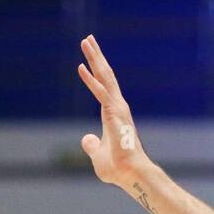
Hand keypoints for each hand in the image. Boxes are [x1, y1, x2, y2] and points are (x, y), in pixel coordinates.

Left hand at [77, 35, 152, 189]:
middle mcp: (117, 107)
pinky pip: (101, 94)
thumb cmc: (118, 168)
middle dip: (96, 56)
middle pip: (105, 76)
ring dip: (94, 59)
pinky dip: (91, 81)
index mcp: (112, 114)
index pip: (102, 87)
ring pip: (105, 78)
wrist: (131, 175)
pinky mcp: (115, 115)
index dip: (94, 72)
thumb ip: (92, 146)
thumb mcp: (98, 155)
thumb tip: (87, 139)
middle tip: (88, 39)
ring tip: (86, 41)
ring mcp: (117, 109)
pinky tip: (82, 68)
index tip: (86, 59)